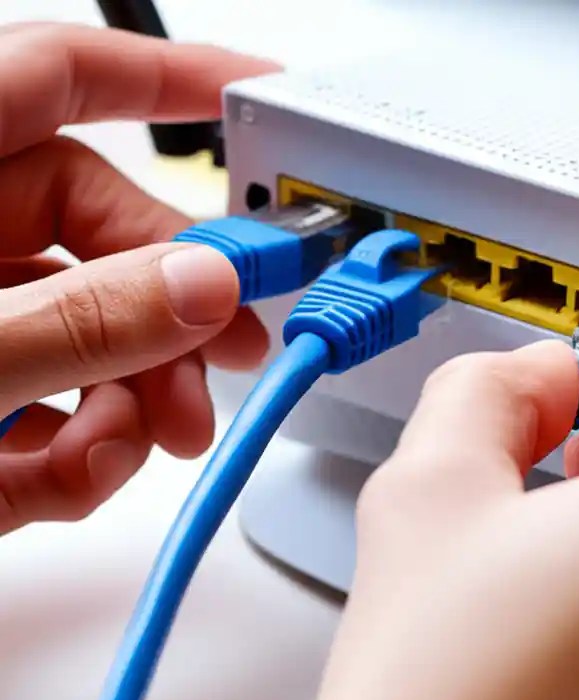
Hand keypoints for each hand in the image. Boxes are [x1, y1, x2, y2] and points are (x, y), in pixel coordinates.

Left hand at [0, 23, 277, 531]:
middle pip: (102, 227)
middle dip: (173, 312)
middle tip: (229, 363)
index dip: (171, 75)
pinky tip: (52, 478)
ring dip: (126, 398)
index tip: (266, 97)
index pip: (65, 75)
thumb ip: (80, 323)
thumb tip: (205, 291)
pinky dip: (66, 444)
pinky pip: (46, 391)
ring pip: (87, 324)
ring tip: (123, 452)